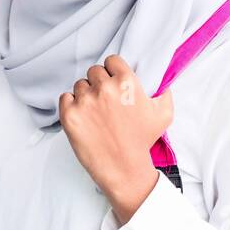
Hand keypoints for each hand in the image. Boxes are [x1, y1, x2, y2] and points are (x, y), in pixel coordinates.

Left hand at [58, 54, 172, 198]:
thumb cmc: (142, 142)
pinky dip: (71, 105)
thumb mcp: (163, 115)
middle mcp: (104, 88)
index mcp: (126, 83)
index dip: (112, 71)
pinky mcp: (70, 114)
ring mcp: (85, 101)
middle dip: (99, 83)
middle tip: (104, 101)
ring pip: (79, 85)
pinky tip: (82, 117)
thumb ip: (164, 93)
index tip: (113, 82)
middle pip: (94, 71)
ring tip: (95, 113)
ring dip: (85, 95)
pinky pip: (65, 98)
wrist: (124, 168)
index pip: (111, 60)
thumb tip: (161, 82)